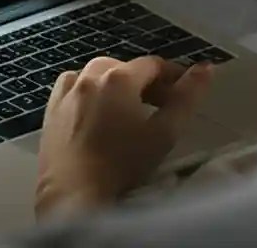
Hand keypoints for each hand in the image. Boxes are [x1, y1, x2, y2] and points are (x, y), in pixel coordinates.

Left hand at [35, 56, 213, 220]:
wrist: (73, 192)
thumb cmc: (123, 164)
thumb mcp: (164, 133)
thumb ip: (186, 98)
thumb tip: (206, 68)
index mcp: (119, 77)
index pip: (153, 65)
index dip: (173, 76)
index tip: (184, 93)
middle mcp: (89, 76)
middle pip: (124, 68)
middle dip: (145, 82)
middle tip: (160, 106)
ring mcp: (67, 92)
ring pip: (96, 74)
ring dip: (115, 84)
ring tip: (128, 109)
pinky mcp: (51, 109)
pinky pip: (73, 87)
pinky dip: (88, 91)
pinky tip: (95, 111)